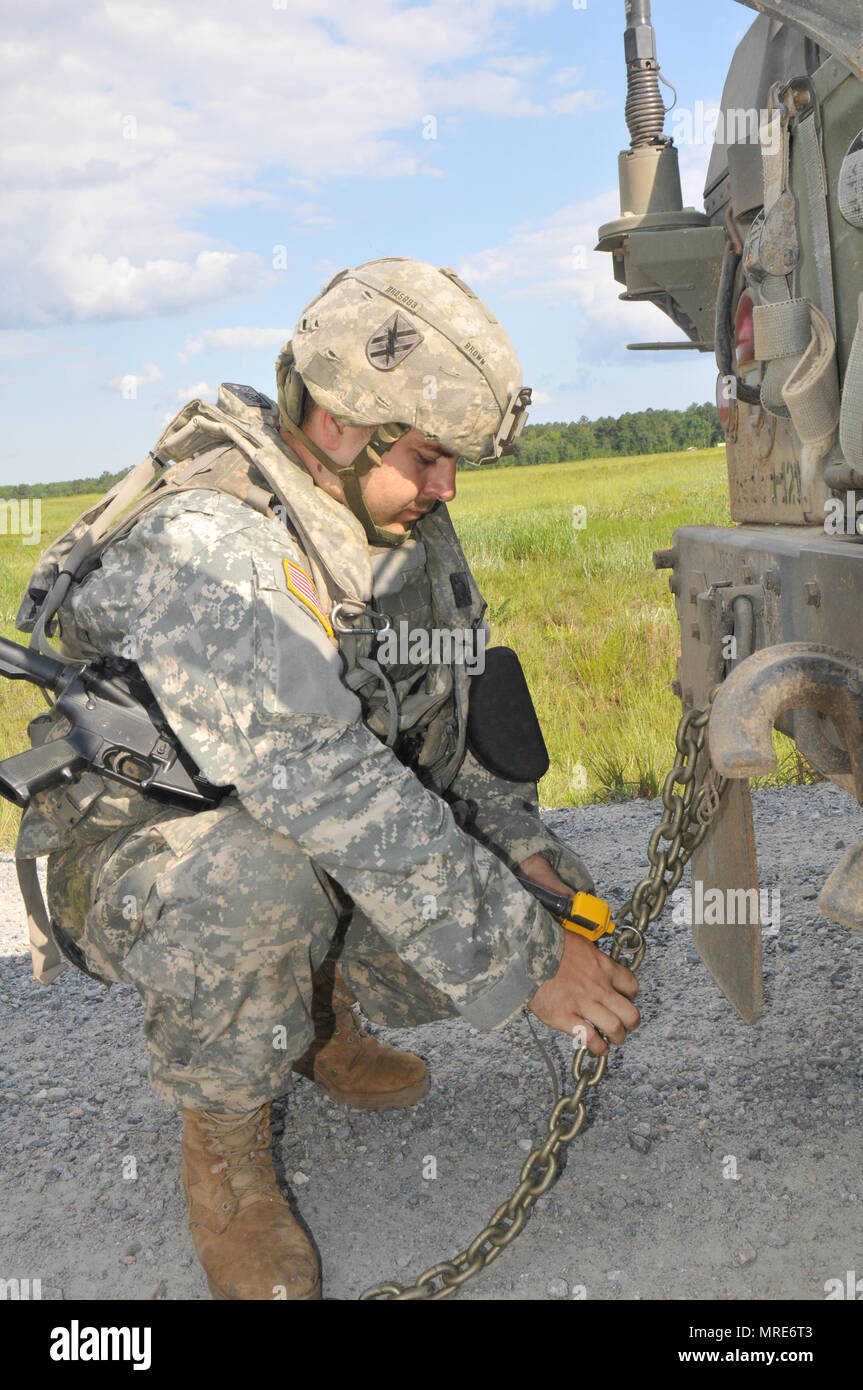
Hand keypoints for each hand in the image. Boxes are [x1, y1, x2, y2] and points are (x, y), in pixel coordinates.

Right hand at [517, 855, 638, 1054]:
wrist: (523, 951)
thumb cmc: (544, 938)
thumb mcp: (572, 934)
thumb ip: (583, 941)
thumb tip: (583, 930)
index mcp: (601, 965)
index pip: (631, 984)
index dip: (631, 994)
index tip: (625, 997)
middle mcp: (598, 987)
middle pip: (630, 1013)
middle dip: (631, 1022)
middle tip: (625, 1024)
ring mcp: (583, 1004)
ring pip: (616, 1029)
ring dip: (617, 1036)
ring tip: (613, 1038)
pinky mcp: (565, 1018)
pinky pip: (590, 1039)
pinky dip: (597, 1046)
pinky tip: (596, 1047)